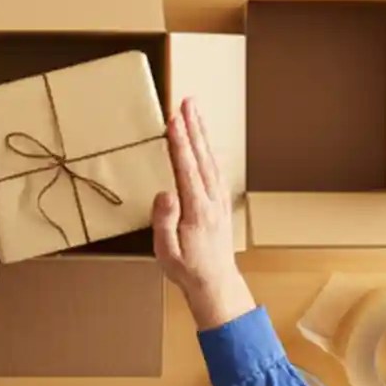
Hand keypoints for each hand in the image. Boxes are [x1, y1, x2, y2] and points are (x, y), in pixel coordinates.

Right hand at [153, 98, 254, 330]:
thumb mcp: (166, 252)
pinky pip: (214, 169)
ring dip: (201, 134)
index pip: (186, 169)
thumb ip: (164, 222)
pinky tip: (203, 141)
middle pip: (201, 157)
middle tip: (187, 102)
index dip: (179, 143)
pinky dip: (207, 150)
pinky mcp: (220, 202)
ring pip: (210, 159)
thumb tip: (165, 192)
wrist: (216, 284)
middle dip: (193, 127)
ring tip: (194, 112)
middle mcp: (211, 200)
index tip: (174, 120)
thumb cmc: (187, 269)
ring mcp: (218, 200)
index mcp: (197, 210)